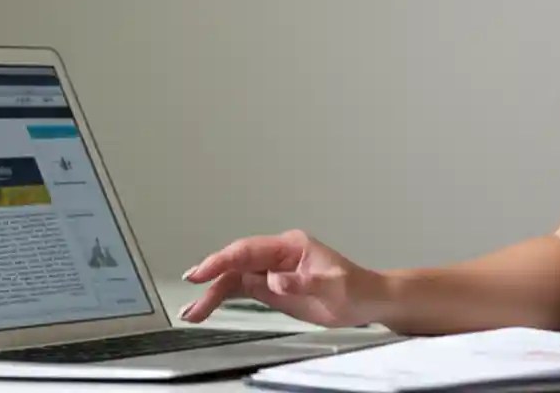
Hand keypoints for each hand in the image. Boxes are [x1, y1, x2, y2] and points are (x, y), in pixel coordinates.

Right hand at [179, 229, 387, 328]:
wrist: (367, 301)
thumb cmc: (356, 288)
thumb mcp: (334, 286)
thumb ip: (303, 283)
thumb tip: (274, 280)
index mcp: (290, 246)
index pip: (248, 250)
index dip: (223, 260)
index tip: (203, 272)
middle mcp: (277, 255)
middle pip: (236, 263)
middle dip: (211, 278)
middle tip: (191, 295)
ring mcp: (272, 271)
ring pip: (234, 278)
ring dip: (212, 293)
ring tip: (192, 312)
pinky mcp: (272, 287)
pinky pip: (241, 289)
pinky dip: (223, 298)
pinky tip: (207, 307)